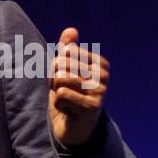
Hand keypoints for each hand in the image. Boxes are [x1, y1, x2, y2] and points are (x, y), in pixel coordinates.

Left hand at [49, 27, 109, 146]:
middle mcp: (103, 74)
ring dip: (56, 93)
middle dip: (54, 81)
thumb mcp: (65, 71)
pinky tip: (69, 110)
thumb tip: (71, 30)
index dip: (56, 68)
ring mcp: (101, 90)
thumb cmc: (69, 97)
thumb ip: (67, 50)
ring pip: (61, 79)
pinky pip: (62, 95)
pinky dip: (59, 104)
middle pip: (62, 65)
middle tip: (65, 93)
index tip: (66, 82)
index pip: (64, 53)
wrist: (73, 128)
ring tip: (68, 101)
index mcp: (99, 62)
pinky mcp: (94, 106)